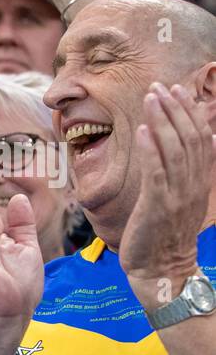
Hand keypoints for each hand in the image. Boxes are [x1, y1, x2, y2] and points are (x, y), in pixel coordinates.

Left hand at [120, 83, 214, 304]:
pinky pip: (157, 173)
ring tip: (150, 99)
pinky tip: (144, 131)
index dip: (189, 111)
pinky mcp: (158, 206)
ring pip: (174, 150)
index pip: (200, 137)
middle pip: (188, 138)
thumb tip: (209, 138)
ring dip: (162, 121)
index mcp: (201, 180)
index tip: (175, 90)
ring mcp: (177, 195)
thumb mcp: (185, 197)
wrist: (162, 267)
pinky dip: (151, 150)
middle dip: (174, 109)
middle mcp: (193, 184)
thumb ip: (192, 169)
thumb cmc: (166, 231)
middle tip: (158, 87)